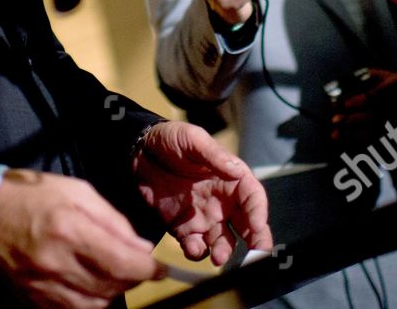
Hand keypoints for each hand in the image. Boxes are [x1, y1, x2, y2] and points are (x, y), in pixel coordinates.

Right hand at [0, 169, 163, 308]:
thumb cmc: (32, 196)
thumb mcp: (77, 191)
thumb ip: (113, 220)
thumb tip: (142, 248)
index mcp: (70, 230)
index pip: (123, 263)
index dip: (149, 270)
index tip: (160, 269)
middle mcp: (57, 264)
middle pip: (113, 286)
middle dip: (133, 278)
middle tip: (135, 264)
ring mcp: (44, 288)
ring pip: (97, 304)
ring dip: (113, 291)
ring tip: (112, 272)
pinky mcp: (34, 301)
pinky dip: (90, 301)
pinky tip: (90, 284)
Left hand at [133, 121, 271, 264]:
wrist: (138, 151)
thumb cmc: (169, 139)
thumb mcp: (192, 139)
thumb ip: (213, 155)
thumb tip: (236, 170)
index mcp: (231, 179)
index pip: (253, 198)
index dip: (259, 213)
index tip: (259, 227)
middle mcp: (223, 201)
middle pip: (246, 225)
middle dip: (255, 242)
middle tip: (257, 256)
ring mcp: (204, 217)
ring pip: (222, 241)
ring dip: (224, 251)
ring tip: (218, 257)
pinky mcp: (184, 228)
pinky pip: (195, 246)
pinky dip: (197, 251)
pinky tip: (193, 248)